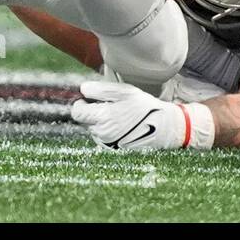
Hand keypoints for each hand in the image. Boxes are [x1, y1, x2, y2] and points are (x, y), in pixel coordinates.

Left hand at [71, 81, 209, 150]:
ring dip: (101, 121)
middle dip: (93, 111)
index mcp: (102, 118)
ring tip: (120, 115)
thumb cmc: (143, 107)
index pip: (77, 112)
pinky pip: (103, 137)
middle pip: (85, 121)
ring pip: (94, 129)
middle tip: (110, 105)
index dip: (81, 103)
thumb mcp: (123, 92)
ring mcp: (107, 144)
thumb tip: (82, 90)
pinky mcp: (114, 149)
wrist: (163, 127)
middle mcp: (101, 134)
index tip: (90, 98)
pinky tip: (122, 125)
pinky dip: (108, 130)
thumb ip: (100, 90)